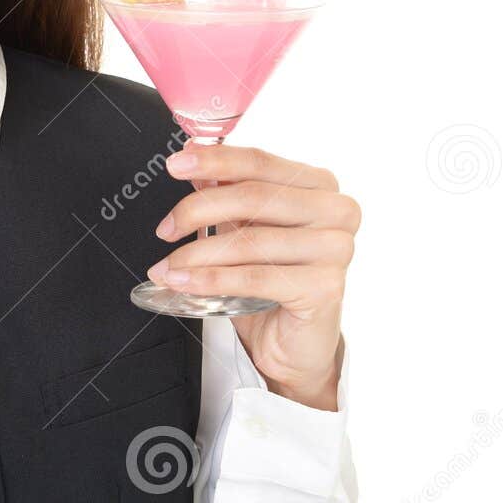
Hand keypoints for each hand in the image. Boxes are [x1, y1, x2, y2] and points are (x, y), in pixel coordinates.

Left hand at [147, 144, 358, 410]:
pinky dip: (210, 279)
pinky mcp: (326, 287)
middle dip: (198, 210)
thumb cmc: (272, 278)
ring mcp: (336, 248)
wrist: (294, 343)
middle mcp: (337, 211)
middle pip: (253, 198)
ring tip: (166, 266)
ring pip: (249, 241)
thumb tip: (191, 159)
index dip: (213, 160)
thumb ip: (225, 190)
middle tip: (165, 228)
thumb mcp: (244, 227)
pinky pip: (255, 278)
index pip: (259, 161)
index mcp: (319, 184)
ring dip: (197, 253)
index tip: (175, 164)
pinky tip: (182, 282)